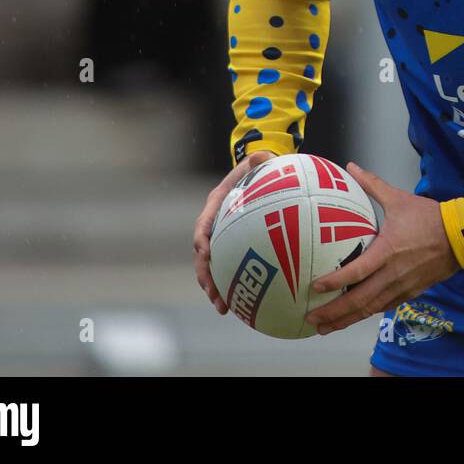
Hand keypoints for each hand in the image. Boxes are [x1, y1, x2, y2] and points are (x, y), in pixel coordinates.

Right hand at [193, 149, 273, 313]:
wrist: (260, 174)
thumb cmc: (261, 167)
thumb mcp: (260, 161)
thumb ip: (259, 161)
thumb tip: (260, 156)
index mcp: (216, 204)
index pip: (204, 223)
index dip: (202, 239)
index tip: (205, 253)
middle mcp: (215, 224)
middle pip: (203, 255)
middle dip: (205, 275)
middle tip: (213, 293)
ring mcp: (223, 237)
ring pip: (213, 267)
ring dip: (214, 288)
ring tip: (223, 307)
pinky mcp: (235, 247)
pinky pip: (230, 268)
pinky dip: (233, 285)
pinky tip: (244, 304)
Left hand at [305, 162, 459, 334]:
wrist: (461, 237)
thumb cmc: (429, 217)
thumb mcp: (399, 199)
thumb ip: (372, 185)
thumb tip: (351, 167)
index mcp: (387, 251)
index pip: (357, 272)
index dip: (335, 281)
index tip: (315, 287)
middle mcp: (393, 274)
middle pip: (360, 300)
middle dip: (334, 313)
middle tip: (312, 318)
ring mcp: (402, 287)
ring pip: (370, 309)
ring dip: (347, 319)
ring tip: (326, 327)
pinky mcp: (411, 293)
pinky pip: (385, 307)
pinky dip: (367, 313)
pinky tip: (354, 317)